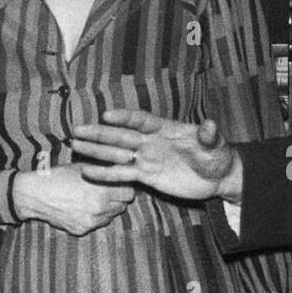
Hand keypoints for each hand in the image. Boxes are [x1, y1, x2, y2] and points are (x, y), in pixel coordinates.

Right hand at [13, 164, 134, 235]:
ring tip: (95, 196)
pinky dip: (95, 216)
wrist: (35, 194)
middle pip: (122, 205)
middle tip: (109, 188)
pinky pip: (97, 223)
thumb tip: (122, 166)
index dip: (125, 186)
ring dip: (108, 207)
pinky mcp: (82, 230)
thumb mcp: (83, 166)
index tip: (119, 181)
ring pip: (111, 216)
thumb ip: (104, 169)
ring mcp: (91, 222)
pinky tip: (84, 206)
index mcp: (102, 191)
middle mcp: (99, 209)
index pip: (129, 193)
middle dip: (118, 197)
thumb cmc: (59, 175)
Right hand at [71, 109, 241, 202]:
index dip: (125, 117)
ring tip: (75, 145)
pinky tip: (87, 172)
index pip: (141, 120)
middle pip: (121, 135)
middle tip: (78, 130)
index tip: (107, 116)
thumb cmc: (216, 155)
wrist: (216, 176)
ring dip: (96, 150)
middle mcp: (150, 141)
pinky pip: (122, 174)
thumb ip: (209, 136)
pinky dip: (105, 174)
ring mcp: (146, 158)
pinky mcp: (146, 176)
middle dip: (100, 133)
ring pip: (117, 153)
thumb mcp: (216, 145)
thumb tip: (210, 125)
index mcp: (164, 129)